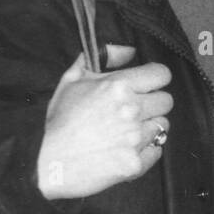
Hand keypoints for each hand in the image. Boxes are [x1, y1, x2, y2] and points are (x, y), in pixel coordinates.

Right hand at [37, 45, 173, 199]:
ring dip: (149, 127)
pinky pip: (157, 151)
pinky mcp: (135, 163)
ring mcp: (135, 138)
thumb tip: (129, 50)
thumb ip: (102, 57)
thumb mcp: (71, 80)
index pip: (161, 74)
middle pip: (166, 100)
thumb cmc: (59, 121)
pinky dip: (146, 151)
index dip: (155, 78)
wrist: (47, 163)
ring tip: (128, 131)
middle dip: (153, 103)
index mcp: (118, 86)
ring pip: (162, 125)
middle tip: (135, 110)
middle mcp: (132, 110)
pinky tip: (127, 149)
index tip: (147, 85)